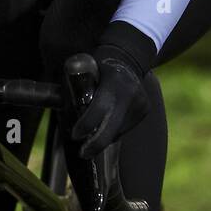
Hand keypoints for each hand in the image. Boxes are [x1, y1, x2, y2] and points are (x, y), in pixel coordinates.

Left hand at [70, 44, 150, 160]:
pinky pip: (125, 128)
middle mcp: (130, 94)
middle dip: (95, 144)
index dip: (86, 126)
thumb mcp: (85, 72)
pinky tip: (109, 119)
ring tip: (93, 129)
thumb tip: (66, 118)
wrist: (128, 57)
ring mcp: (140, 103)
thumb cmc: (98, 66)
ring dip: (103, 135)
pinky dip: (114, 129)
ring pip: (117, 130)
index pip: (99, 110)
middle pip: (111, 128)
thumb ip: (78, 92)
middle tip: (83, 153)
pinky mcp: (145, 110)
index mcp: (114, 82)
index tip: (75, 135)